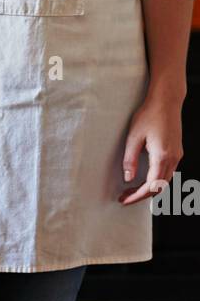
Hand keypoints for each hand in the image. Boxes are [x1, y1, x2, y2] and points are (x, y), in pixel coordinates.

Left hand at [119, 87, 183, 205]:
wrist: (166, 101)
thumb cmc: (149, 115)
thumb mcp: (133, 138)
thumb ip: (130, 160)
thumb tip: (128, 178)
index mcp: (162, 156)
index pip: (150, 186)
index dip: (136, 196)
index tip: (124, 200)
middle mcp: (173, 158)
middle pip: (159, 188)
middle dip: (141, 196)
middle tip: (125, 197)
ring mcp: (177, 155)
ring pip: (164, 182)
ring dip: (149, 189)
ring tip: (131, 189)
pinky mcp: (177, 152)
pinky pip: (167, 173)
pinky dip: (156, 181)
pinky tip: (143, 179)